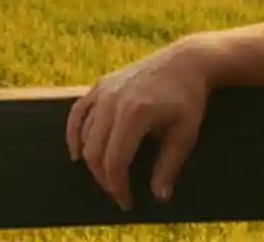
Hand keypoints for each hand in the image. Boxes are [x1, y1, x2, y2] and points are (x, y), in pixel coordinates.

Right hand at [65, 36, 213, 210]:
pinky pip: (78, 113)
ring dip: (92, 160)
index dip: (117, 186)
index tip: (126, 202)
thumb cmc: (189, 98)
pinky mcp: (101, 84)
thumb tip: (160, 197)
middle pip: (95, 152)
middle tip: (118, 192)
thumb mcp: (186, 132)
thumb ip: (170, 165)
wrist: (186, 61)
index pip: (115, 161)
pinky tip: (77, 153)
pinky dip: (74, 134)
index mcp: (136, 113)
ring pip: (85, 135)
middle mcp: (114, 101)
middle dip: (104, 178)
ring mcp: (104, 90)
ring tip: (108, 176)